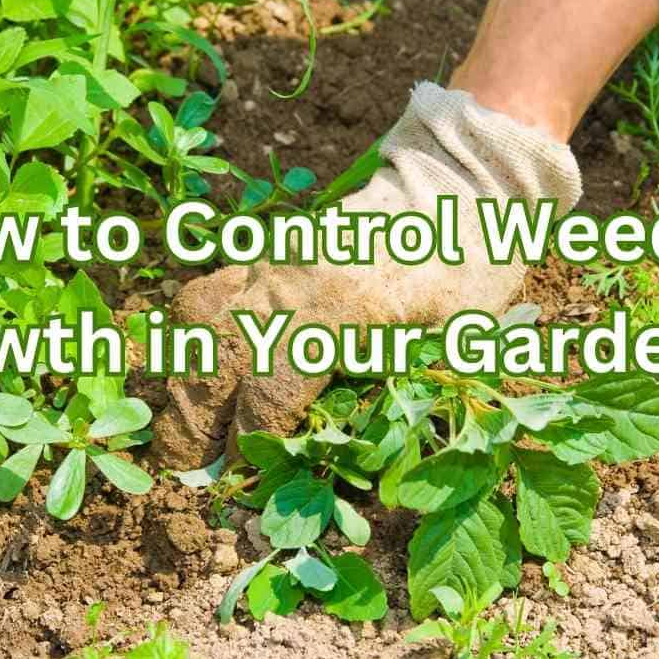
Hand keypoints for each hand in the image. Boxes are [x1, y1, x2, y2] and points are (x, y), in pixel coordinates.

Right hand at [150, 83, 581, 468]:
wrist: (464, 180)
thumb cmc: (473, 263)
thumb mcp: (462, 335)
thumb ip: (412, 389)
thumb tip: (356, 452)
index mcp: (342, 308)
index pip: (271, 389)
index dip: (251, 441)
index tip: (244, 479)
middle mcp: (293, 281)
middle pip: (215, 356)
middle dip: (192, 420)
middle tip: (188, 467)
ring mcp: (276, 260)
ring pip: (198, 319)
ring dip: (184, 377)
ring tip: (185, 423)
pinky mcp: (271, 252)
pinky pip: (210, 290)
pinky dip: (195, 333)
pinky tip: (202, 366)